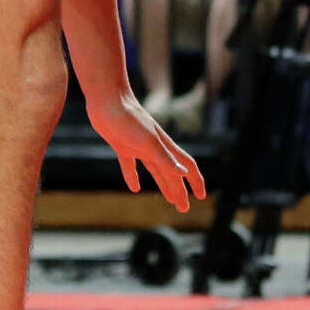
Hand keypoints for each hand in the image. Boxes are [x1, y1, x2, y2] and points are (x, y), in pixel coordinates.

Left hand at [85, 88, 205, 211]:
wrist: (107, 100)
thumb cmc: (129, 119)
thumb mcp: (148, 141)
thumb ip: (165, 158)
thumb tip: (183, 173)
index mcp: (164, 146)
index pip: (185, 166)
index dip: (195, 181)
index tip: (201, 196)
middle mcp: (154, 147)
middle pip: (171, 172)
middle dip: (179, 191)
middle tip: (183, 208)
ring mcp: (138, 146)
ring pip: (155, 171)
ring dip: (163, 185)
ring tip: (169, 199)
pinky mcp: (122, 146)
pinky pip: (131, 165)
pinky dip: (133, 177)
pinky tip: (134, 188)